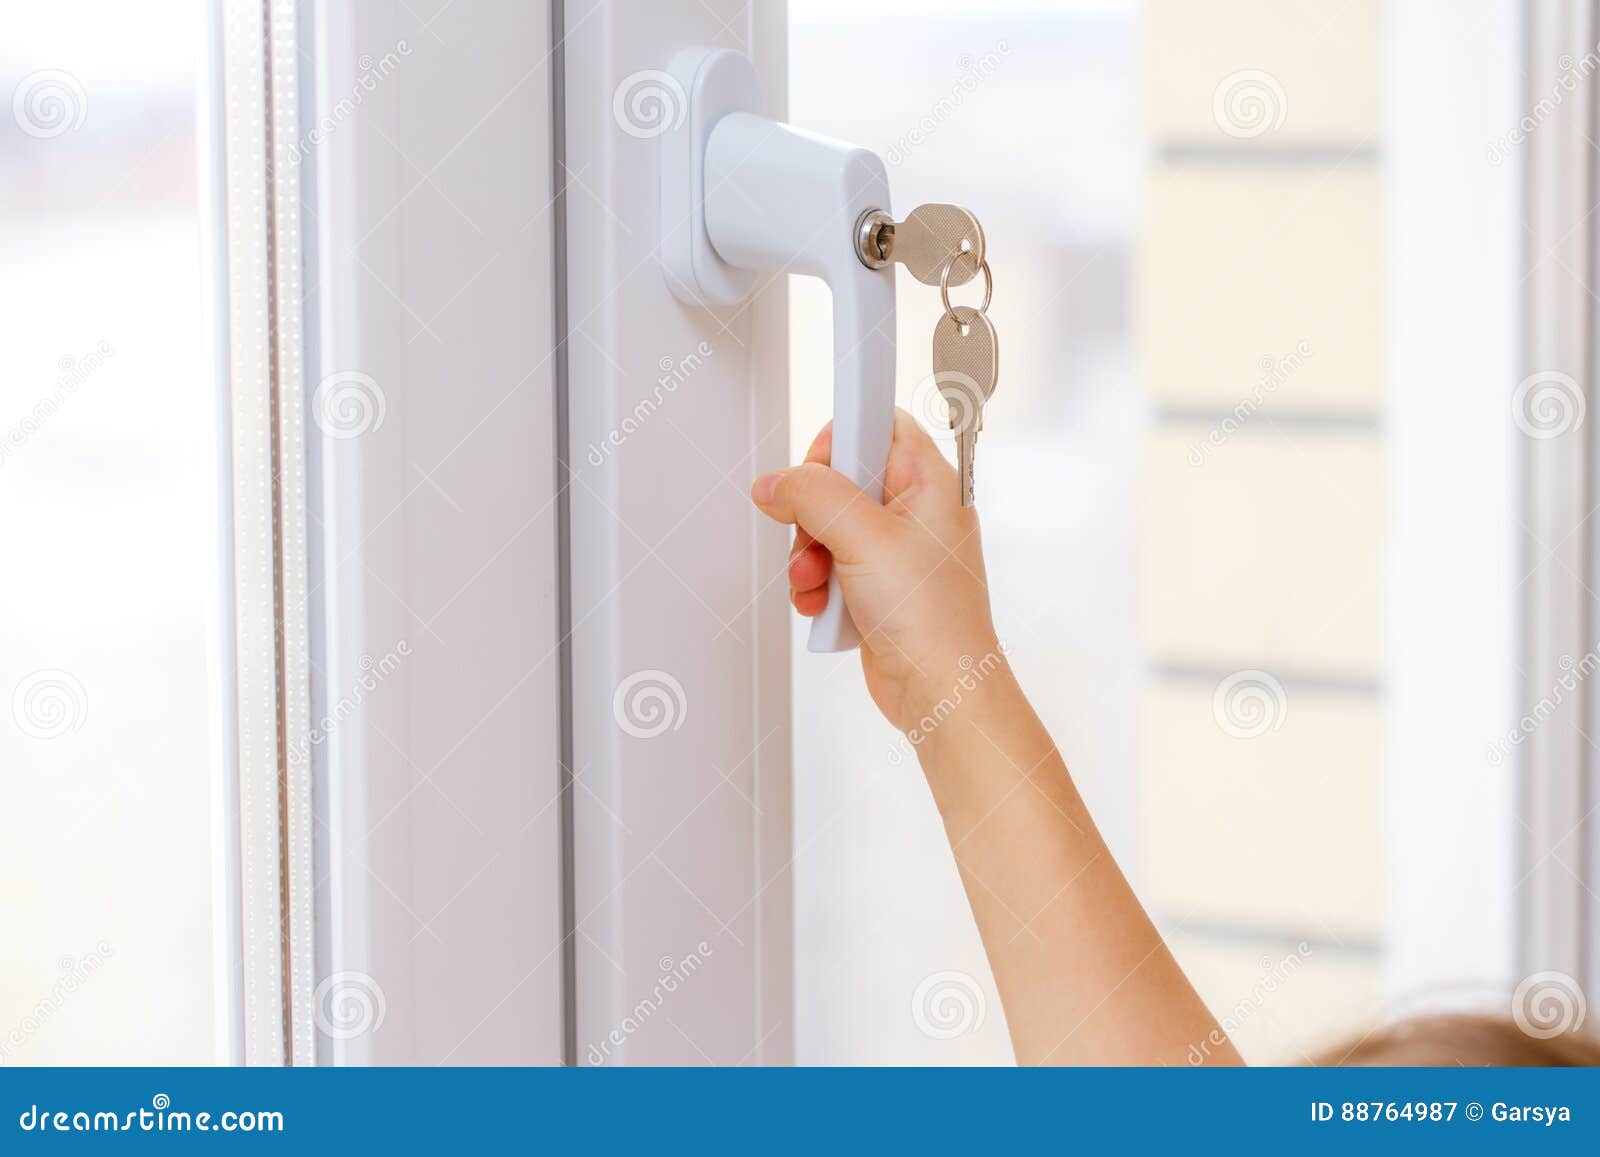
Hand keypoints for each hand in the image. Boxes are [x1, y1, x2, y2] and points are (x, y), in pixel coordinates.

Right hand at [750, 409, 1004, 731]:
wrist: (941, 691)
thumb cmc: (934, 621)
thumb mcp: (864, 539)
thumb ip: (812, 496)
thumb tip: (776, 483)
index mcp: (930, 482)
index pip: (877, 422)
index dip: (839, 440)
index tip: (815, 467)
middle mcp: (916, 510)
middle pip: (839, 477)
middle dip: (811, 512)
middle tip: (814, 537)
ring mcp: (896, 548)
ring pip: (827, 523)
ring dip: (808, 554)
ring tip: (817, 581)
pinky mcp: (878, 583)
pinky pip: (830, 563)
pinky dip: (817, 583)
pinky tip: (822, 604)